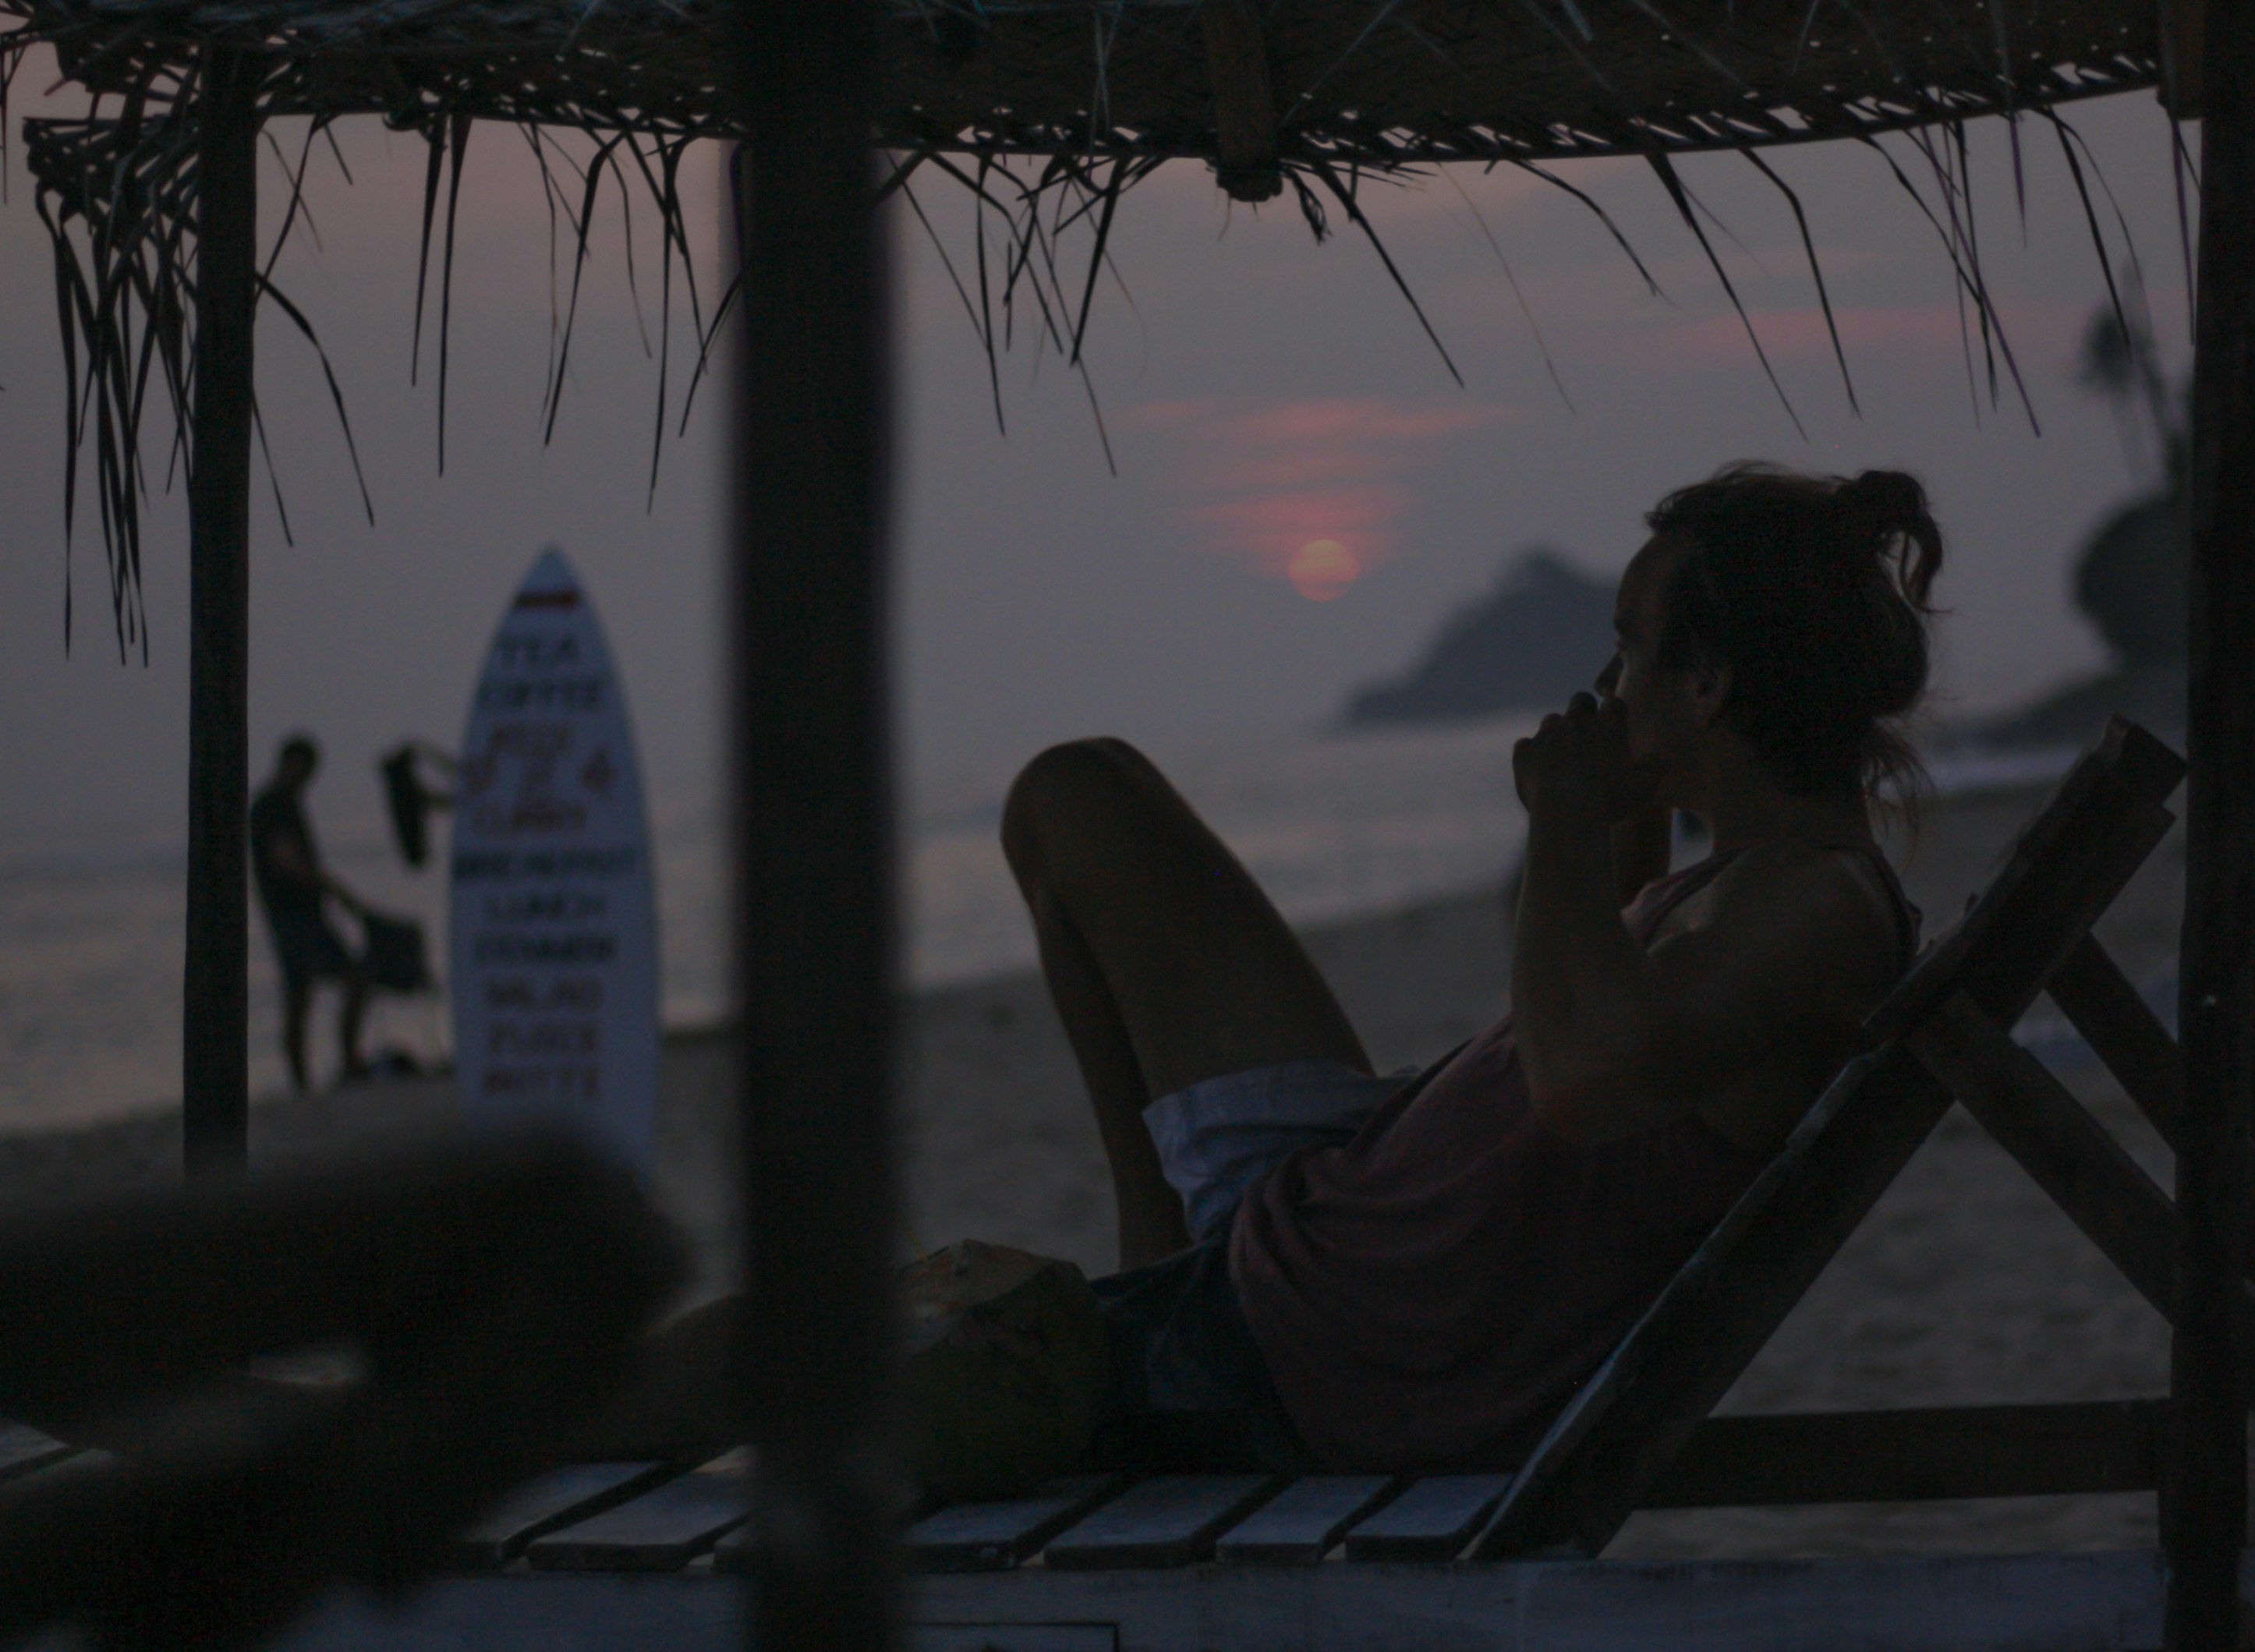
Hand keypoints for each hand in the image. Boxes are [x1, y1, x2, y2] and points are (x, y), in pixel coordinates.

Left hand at [1513, 694, 1662, 825]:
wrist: (1566, 813)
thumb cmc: (1611, 800)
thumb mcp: (1644, 786)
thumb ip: (1655, 767)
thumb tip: (1660, 757)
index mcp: (1608, 723)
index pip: (1614, 704)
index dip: (1615, 715)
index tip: (1616, 727)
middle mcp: (1576, 720)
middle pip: (1580, 701)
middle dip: (1584, 711)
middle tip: (1588, 735)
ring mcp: (1547, 734)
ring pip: (1551, 720)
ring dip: (1557, 732)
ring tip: (1563, 756)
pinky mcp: (1524, 751)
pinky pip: (1525, 745)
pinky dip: (1531, 754)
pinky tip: (1539, 770)